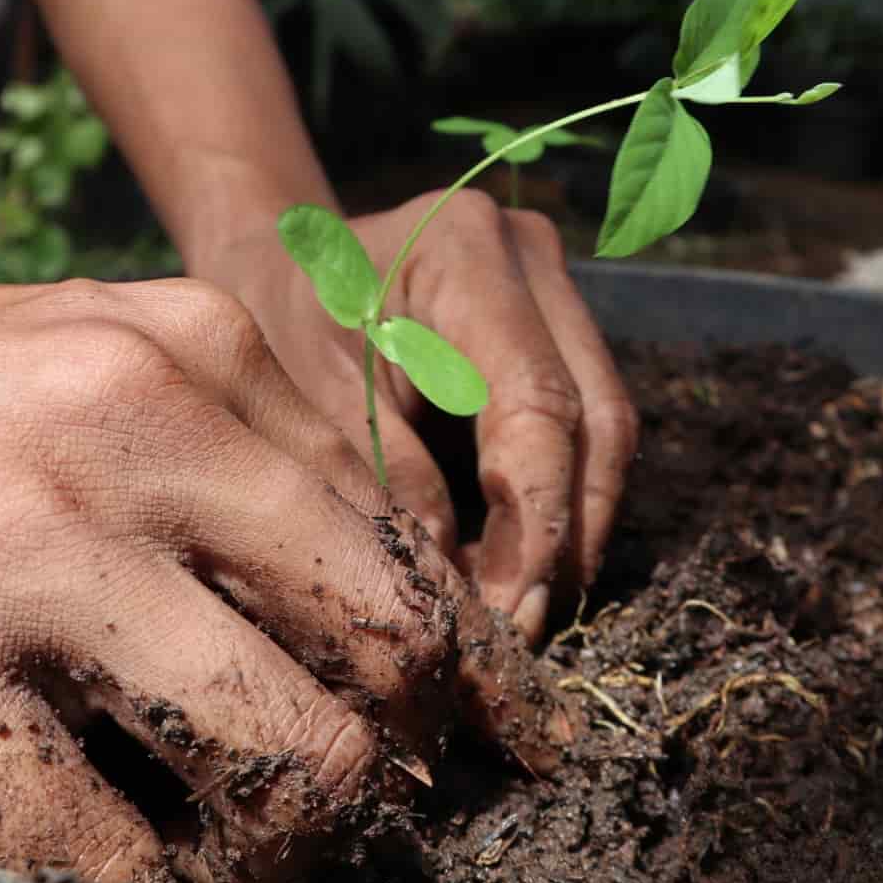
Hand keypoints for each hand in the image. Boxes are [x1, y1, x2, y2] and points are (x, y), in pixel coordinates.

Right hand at [0, 276, 567, 882]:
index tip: (493, 724)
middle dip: (412, 739)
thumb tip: (395, 585)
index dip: (463, 649)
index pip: (396, 530)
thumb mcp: (112, 361)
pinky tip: (149, 858)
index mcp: (195, 349)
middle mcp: (127, 434)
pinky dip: (155, 878)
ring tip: (273, 837)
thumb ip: (254, 447)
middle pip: (378, 635)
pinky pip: (104, 843)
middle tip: (392, 789)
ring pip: (281, 753)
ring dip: (303, 827)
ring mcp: (23, 556)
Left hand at [204, 191, 638, 642]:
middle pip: (597, 417)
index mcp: (465, 251)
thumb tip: (455, 586)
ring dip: (573, 527)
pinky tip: (520, 563)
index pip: (537, 399)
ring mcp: (552, 293)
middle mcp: (531, 261)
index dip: (536, 516)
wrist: (278, 261)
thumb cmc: (276, 317)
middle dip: (567, 535)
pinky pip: (583, 428)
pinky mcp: (553, 334)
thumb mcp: (308, 390)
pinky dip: (558, 501)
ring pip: (605, 430)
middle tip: (521, 631)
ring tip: (521, 610)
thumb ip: (388, 475)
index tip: (507, 608)